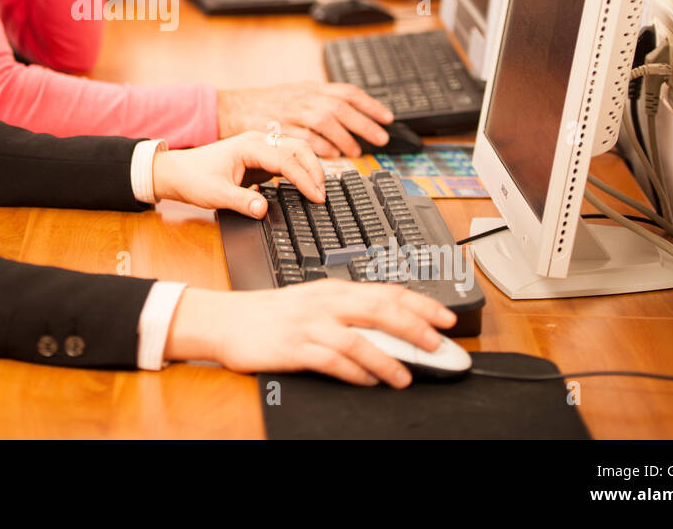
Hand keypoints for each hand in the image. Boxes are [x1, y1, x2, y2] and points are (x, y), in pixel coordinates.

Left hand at [151, 129, 325, 217]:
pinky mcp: (259, 158)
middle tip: (323, 194)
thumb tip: (263, 210)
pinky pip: (287, 159)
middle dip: (315, 169)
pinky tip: (305, 186)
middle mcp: (257, 141)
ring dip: (310, 167)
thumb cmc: (193, 178)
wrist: (176, 172)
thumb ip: (241, 202)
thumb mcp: (215, 194)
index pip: (287, 160)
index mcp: (249, 146)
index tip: (316, 196)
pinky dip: (300, 170)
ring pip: (295, 150)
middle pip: (298, 148)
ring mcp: (259, 148)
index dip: (304, 179)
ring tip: (319, 191)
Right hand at [164, 282, 457, 386]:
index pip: (385, 291)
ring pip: (358, 339)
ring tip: (405, 376)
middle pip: (378, 310)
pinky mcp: (293, 347)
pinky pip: (331, 360)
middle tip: (438, 345)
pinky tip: (367, 381)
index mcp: (332, 290)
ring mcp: (308, 324)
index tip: (446, 317)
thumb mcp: (313, 304)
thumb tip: (391, 327)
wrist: (226, 320)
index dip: (420, 304)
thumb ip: (347, 312)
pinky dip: (354, 372)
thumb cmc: (271, 315)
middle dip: (414, 327)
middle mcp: (324, 303)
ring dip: (387, 359)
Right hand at [216, 82, 394, 156]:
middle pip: (339, 107)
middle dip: (364, 123)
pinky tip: (332, 155)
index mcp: (309, 88)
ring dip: (344, 138)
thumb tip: (349, 114)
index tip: (387, 117)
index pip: (346, 91)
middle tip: (380, 139)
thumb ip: (318, 102)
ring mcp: (289, 112)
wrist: (229, 108)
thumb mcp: (294, 94)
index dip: (370, 104)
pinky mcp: (276, 129)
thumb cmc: (264, 105)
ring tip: (356, 151)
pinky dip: (321, 147)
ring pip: (324, 120)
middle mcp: (301, 98)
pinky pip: (304, 138)